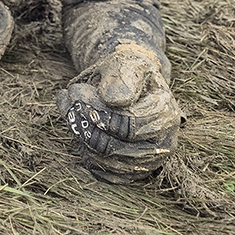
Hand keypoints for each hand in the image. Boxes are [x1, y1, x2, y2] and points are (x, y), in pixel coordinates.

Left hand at [56, 43, 181, 182]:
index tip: (75, 90)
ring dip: (79, 134)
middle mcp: (162, 143)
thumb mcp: (128, 62)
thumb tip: (114, 100)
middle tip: (69, 97)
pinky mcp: (131, 171)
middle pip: (113, 146)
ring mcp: (148, 161)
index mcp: (165, 114)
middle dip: (83, 120)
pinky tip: (81, 128)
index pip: (127, 124)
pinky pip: (102, 171)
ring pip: (104, 160)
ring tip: (70, 108)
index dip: (95, 108)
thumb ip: (123, 77)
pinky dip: (85, 151)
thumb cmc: (129, 72)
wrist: (131, 84)